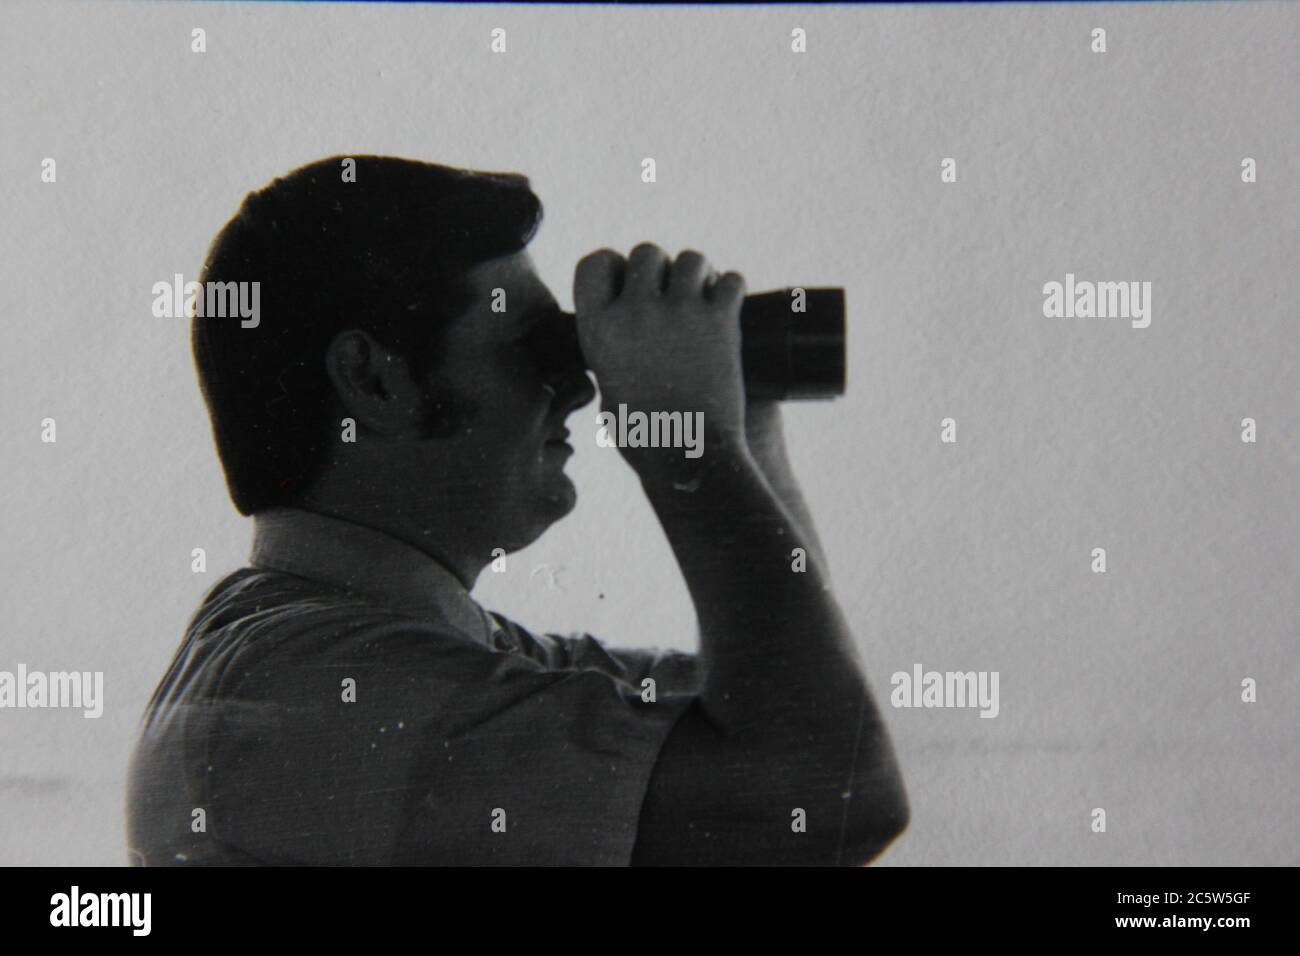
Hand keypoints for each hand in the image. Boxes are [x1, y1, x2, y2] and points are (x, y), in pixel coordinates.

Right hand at [574, 243, 747, 476]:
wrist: (689, 457)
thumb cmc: (646, 438)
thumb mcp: (608, 394)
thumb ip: (609, 359)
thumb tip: (617, 343)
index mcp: (598, 327)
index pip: (595, 264)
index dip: (613, 267)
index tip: (626, 282)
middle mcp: (635, 310)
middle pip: (646, 253)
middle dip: (661, 269)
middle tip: (673, 293)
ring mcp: (679, 311)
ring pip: (691, 259)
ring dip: (699, 274)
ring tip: (704, 297)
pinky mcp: (720, 320)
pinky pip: (730, 280)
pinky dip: (732, 289)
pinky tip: (730, 305)